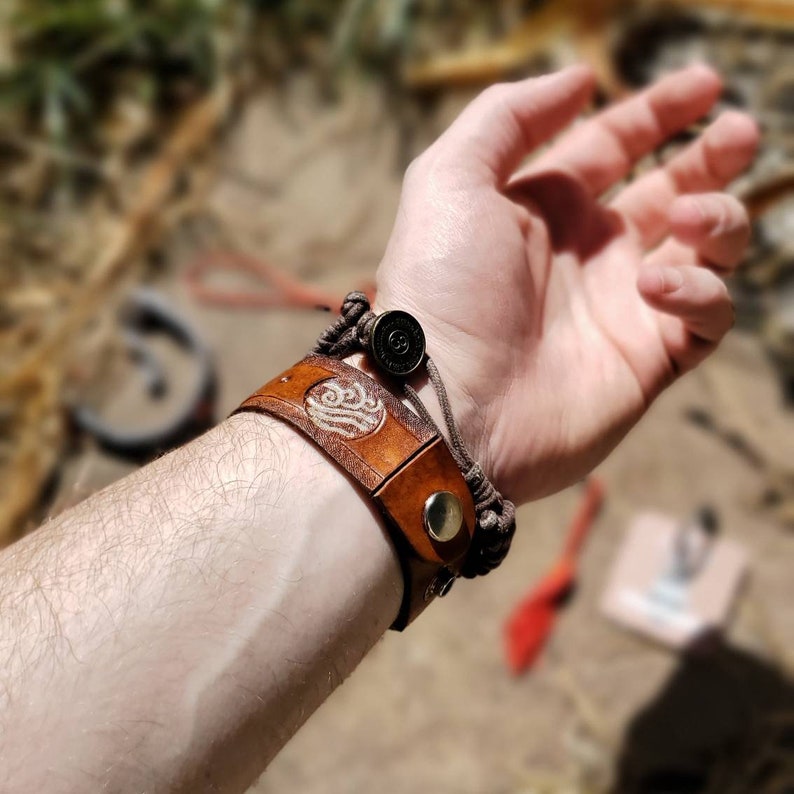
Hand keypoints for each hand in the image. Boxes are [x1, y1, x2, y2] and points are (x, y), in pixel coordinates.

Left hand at [374, 65, 758, 501]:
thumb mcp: (449, 180)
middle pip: (670, 191)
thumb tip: (581, 77)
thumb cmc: (441, 292)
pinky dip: (699, 290)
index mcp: (543, 211)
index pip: (611, 147)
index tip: (704, 84)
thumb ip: (508, 118)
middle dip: (710, 159)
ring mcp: (620, 308)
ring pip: (706, 249)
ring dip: (718, 219)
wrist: (447, 405)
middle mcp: (587, 255)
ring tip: (693, 218)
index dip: (657, 112)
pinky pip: (707, 315)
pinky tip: (655, 286)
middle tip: (736, 133)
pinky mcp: (646, 360)